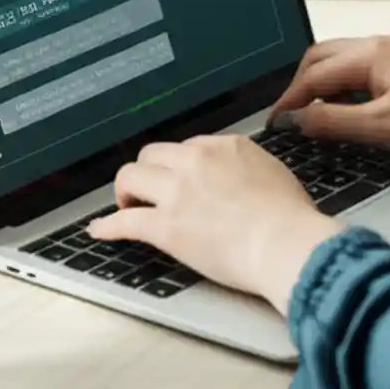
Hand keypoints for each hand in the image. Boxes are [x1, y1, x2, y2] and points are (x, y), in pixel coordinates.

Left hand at [86, 135, 342, 314]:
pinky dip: (107, 226)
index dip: (180, 167)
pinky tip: (99, 230)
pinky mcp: (164, 227)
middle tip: (150, 192)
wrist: (284, 243)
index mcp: (225, 146)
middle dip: (149, 172)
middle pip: (152, 154)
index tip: (180, 181)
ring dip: (126, 191)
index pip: (188, 148)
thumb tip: (241, 179)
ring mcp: (177, 192)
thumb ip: (248, 169)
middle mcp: (196, 160)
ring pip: (130, 176)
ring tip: (128, 206)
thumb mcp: (274, 173)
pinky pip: (124, 222)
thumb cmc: (291, 217)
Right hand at [271, 36, 389, 153]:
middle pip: (322, 58)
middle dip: (301, 85)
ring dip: (322, 84)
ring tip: (316, 114)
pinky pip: (360, 67)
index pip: (313, 74)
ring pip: (341, 60)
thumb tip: (298, 119)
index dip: (290, 99)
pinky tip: (348, 108)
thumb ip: (333, 122)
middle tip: (292, 115)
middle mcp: (378, 45)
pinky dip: (343, 85)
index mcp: (369, 55)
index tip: (276, 121)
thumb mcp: (380, 127)